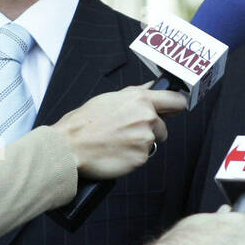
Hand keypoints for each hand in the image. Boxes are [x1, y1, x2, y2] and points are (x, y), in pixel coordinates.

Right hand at [52, 84, 187, 179]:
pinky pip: (143, 157)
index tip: (174, 110)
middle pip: (163, 127)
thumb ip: (135, 94)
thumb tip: (152, 87)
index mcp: (140, 99)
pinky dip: (133, 157)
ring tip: (117, 141)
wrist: (68, 147)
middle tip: (126, 132)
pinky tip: (116, 152)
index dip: (176, 106)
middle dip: (150, 130)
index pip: (176, 101)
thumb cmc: (84, 122)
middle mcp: (147, 118)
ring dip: (140, 144)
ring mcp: (145, 139)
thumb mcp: (110, 98)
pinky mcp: (141, 157)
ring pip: (152, 142)